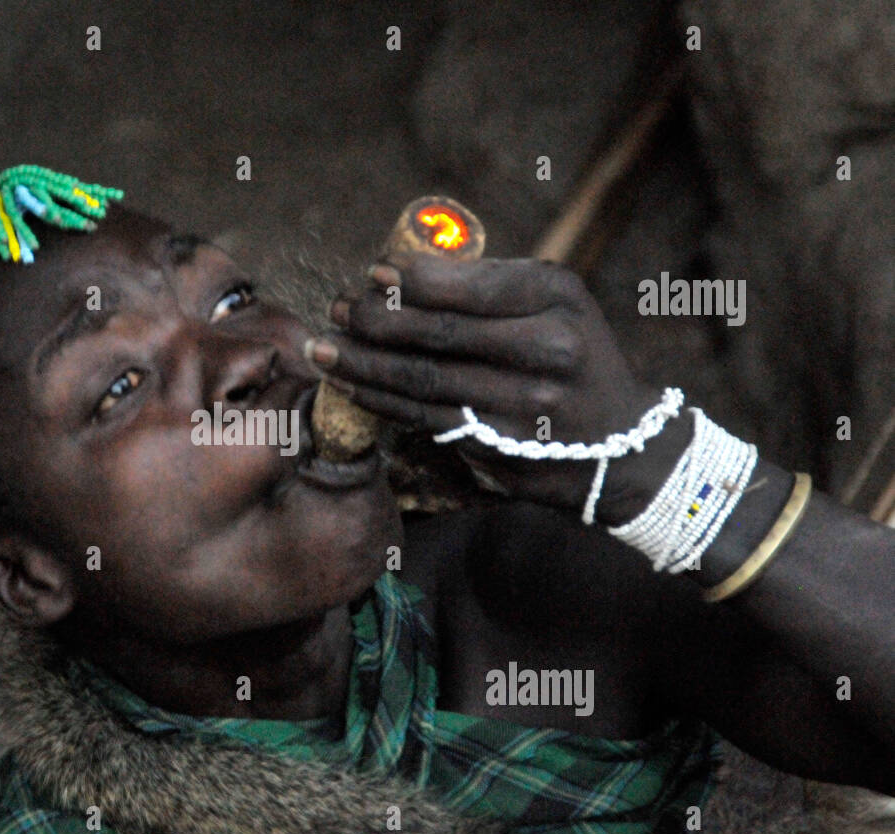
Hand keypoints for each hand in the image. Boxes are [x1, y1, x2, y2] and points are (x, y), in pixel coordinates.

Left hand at [310, 254, 690, 522]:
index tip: (372, 275)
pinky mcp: (500, 446)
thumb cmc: (571, 354)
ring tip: (324, 348)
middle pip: (439, 334)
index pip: (470, 287)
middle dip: (375, 320)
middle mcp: (546, 351)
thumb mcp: (554, 301)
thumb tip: (397, 275)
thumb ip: (489, 285)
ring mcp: (523, 405)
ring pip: (423, 381)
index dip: (411, 281)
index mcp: (557, 300)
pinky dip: (381, 400)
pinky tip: (351, 385)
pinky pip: (425, 418)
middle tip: (338, 309)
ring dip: (362, 364)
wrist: (622, 442)